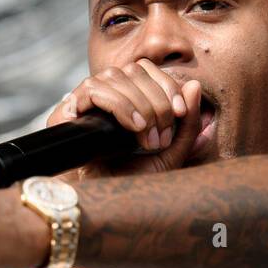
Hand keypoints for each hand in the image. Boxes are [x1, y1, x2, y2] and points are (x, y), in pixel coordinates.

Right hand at [46, 60, 202, 181]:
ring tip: (147, 140)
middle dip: (157, 103)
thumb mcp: (171, 152)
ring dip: (140, 106)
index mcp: (132, 93)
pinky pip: (95, 90)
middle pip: (136, 69)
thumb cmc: (138, 177)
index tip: (180, 114)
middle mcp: (110, 89)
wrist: (108, 199)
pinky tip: (133, 128)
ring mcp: (90, 96)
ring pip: (117, 76)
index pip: (150, 68)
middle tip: (161, 139)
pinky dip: (119, 105)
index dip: (168, 85)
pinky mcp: (72, 107)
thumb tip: (195, 85)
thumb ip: (188, 123)